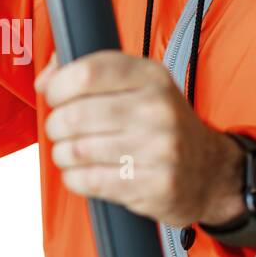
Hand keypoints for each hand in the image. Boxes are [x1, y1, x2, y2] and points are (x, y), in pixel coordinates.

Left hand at [35, 51, 245, 227]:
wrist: (210, 171)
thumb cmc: (161, 124)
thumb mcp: (138, 85)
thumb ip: (91, 72)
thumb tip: (45, 78)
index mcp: (151, 76)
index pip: (87, 72)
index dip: (58, 87)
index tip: (55, 96)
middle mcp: (157, 109)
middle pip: (75, 115)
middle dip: (55, 126)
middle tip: (60, 130)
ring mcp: (159, 149)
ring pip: (76, 151)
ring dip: (63, 154)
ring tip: (73, 153)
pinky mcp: (154, 185)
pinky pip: (88, 181)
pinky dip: (75, 178)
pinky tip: (86, 173)